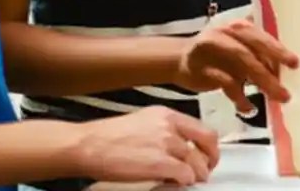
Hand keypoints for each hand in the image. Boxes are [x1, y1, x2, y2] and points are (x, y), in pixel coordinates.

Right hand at [69, 106, 219, 185]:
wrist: (88, 145)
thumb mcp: (142, 122)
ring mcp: (166, 143)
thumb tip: (180, 147)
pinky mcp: (159, 163)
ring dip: (197, 175)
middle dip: (211, 159)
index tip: (207, 156)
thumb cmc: (107, 137)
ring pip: (197, 162)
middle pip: (207, 142)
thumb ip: (164, 130)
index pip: (202, 128)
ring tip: (189, 181)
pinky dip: (184, 182)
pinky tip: (175, 184)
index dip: (209, 146)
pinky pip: (184, 175)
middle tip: (205, 171)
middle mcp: (170, 126)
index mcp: (167, 115)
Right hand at [175, 18, 298, 111]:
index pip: (261, 37)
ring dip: (261, 84)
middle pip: (250, 52)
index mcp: (238, 27)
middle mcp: (225, 35)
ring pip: (240, 67)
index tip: (295, 64)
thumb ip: (258, 54)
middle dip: (270, 71)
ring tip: (277, 98)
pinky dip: (239, 97)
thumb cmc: (218, 53)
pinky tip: (248, 107)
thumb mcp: (238, 47)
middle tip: (286, 89)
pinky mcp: (202, 70)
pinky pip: (225, 84)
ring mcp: (211, 51)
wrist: (180, 59)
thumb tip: (285, 69)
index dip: (278, 50)